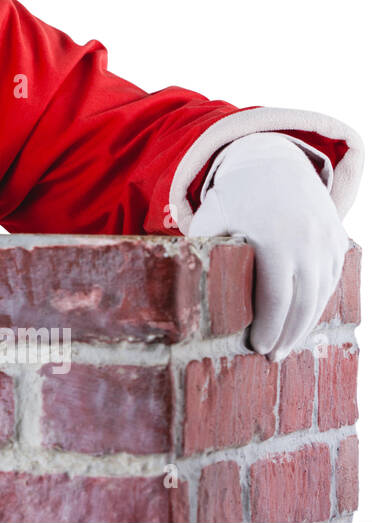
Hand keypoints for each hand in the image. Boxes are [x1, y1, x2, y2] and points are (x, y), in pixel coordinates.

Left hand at [187, 132, 347, 361]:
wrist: (274, 164)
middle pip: (303, 303)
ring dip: (305, 326)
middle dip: (288, 335)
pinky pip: (332, 282)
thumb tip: (182, 289)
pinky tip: (301, 323)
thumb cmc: (234, 198)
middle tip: (272, 358)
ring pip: (321, 296)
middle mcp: (306, 241)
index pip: (276, 296)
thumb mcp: (210, 218)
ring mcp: (327, 242)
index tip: (257, 348)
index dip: (269, 327)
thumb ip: (201, 251)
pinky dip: (318, 305)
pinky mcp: (338, 242)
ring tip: (286, 348)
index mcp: (272, 238)